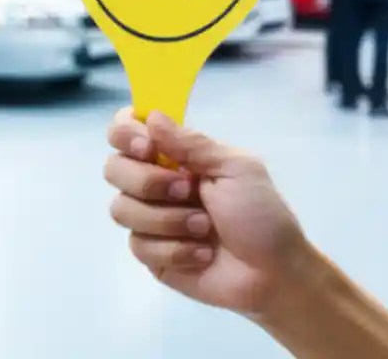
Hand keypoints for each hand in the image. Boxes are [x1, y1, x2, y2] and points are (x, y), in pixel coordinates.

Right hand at [104, 109, 310, 317]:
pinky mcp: (150, 254)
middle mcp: (155, 182)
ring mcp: (150, 219)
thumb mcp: (236, 168)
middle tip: (188, 190)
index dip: (126, 134)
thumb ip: (192, 143)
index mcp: (175, 156)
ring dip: (167, 220)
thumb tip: (151, 115)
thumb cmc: (261, 214)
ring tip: (204, 229)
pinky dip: (175, 250)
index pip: (127, 130)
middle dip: (148, 181)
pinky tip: (201, 253)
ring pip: (121, 209)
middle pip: (113, 168)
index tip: (148, 148)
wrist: (273, 273)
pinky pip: (138, 244)